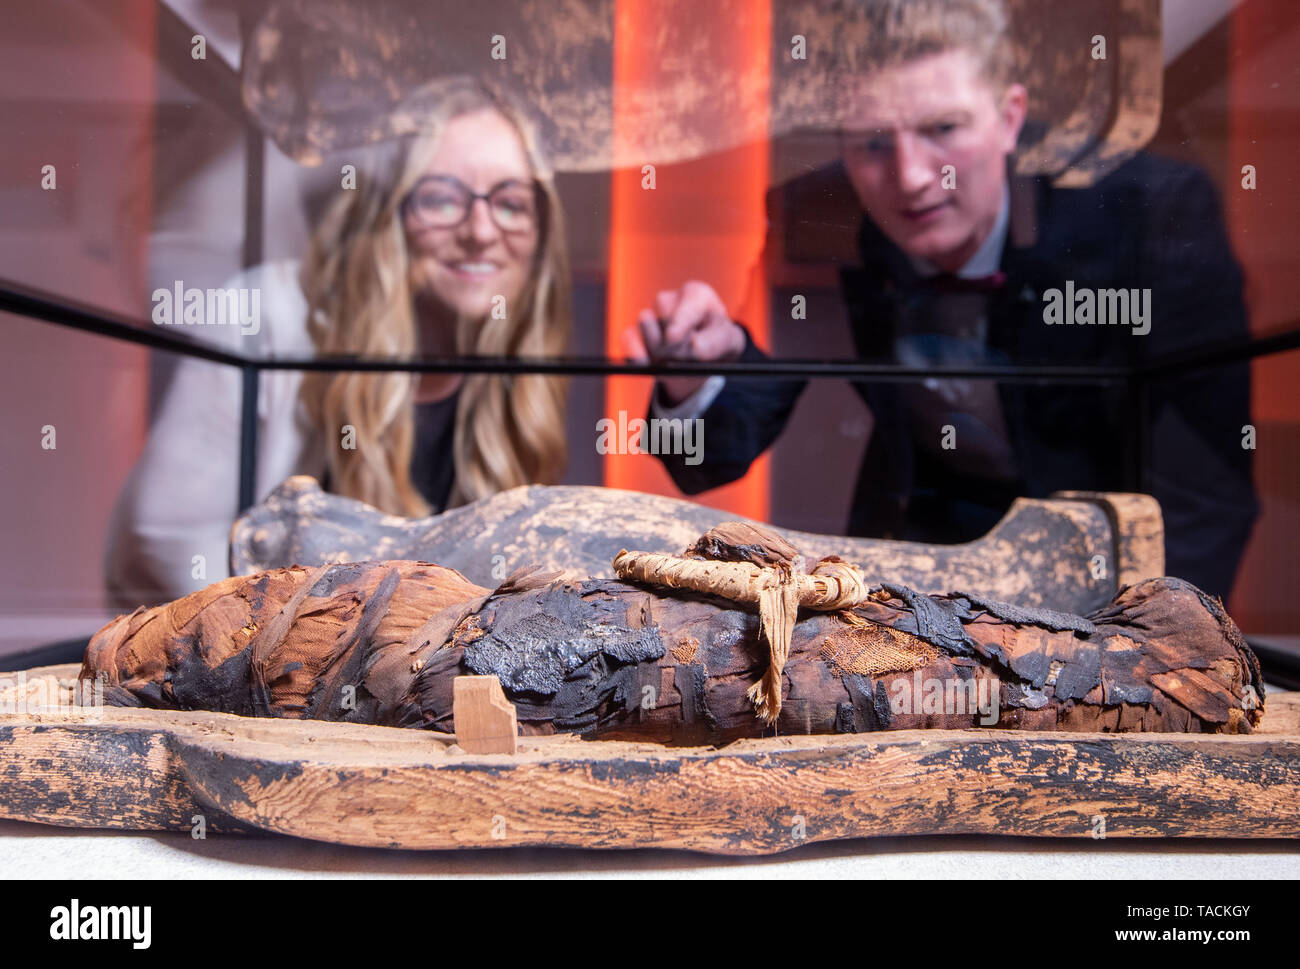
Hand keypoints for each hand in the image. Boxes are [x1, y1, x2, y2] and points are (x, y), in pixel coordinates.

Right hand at [622, 281, 745, 405]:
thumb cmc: (719, 342)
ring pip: (646, 326)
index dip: (679, 321)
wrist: (703, 359)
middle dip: (673, 342)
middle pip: (664, 317)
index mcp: (697, 295)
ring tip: (677, 361)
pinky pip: (628, 338)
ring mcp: (650, 314)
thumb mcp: (730, 342)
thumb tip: (694, 346)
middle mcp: (671, 300)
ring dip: (658, 349)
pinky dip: (635, 352)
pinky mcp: (634, 332)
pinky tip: (646, 364)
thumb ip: (718, 342)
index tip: (673, 337)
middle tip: (680, 359)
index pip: (687, 305)